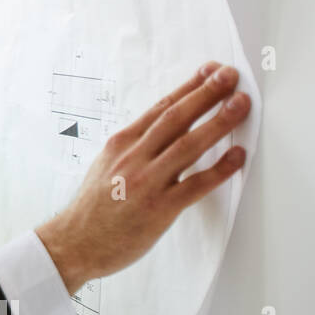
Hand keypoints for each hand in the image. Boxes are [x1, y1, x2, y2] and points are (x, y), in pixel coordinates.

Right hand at [35, 61, 250, 295]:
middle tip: (229, 76)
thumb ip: (133, 148)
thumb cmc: (91, 208)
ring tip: (240, 104)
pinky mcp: (158, 209)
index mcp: (119, 144)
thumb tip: (163, 132)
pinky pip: (194, 185)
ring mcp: (145, 182)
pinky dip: (219, 169)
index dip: (187, 88)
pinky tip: (237, 156)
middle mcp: (132, 158)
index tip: (208, 72)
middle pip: (175, 119)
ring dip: (217, 122)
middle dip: (205, 94)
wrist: (74, 242)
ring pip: (187, 145)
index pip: (159, 108)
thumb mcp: (105, 165)